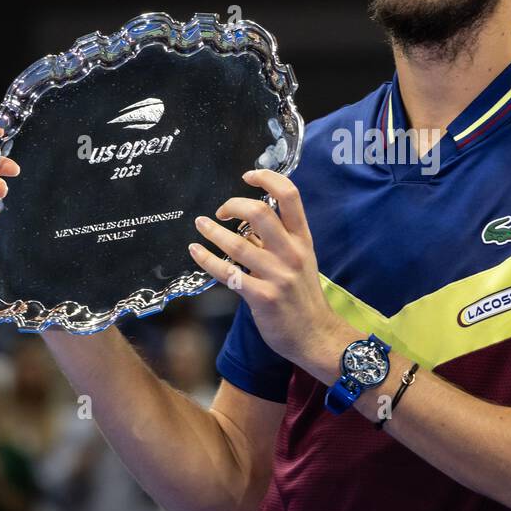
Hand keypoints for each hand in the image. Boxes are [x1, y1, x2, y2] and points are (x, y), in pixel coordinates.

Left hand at [189, 170, 344, 365]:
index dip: (267, 179)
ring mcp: (278, 275)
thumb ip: (277, 241)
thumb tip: (248, 224)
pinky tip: (196, 251)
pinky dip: (207, 260)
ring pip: (238, 244)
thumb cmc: (303, 296)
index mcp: (302, 239)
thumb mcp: (300, 261)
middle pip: (260, 213)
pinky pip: (228, 273)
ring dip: (213, 231)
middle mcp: (291, 253)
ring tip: (200, 225)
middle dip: (234, 205)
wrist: (315, 335)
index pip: (290, 196)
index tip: (248, 176)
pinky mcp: (262, 297)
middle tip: (221, 211)